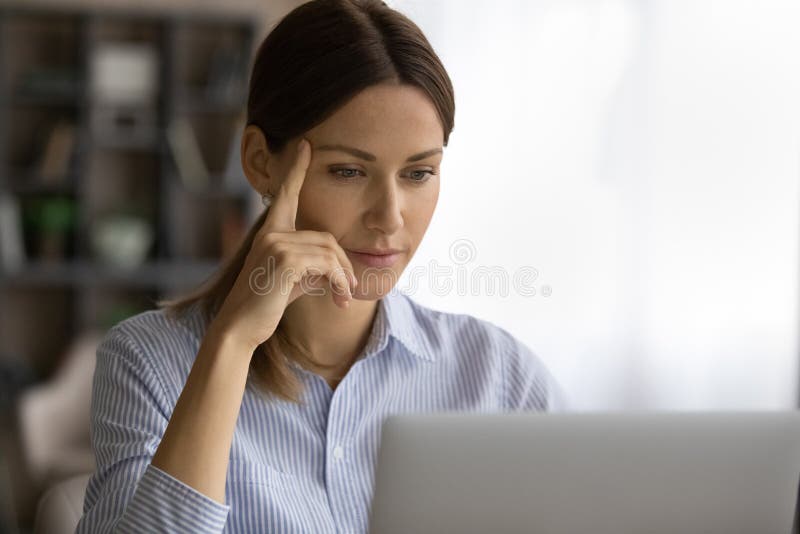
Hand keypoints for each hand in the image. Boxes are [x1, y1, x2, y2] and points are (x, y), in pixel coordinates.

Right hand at [211, 138, 357, 351]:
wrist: (241, 327)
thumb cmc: (268, 304)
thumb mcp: (295, 280)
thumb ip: (313, 265)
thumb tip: (339, 267)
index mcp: (271, 232)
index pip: (285, 194)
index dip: (296, 169)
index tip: (306, 145)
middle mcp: (271, 233)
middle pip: (327, 238)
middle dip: (343, 266)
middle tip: (348, 290)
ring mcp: (276, 243)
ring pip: (330, 251)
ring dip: (343, 277)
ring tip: (344, 298)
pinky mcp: (284, 259)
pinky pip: (327, 265)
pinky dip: (339, 283)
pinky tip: (339, 301)